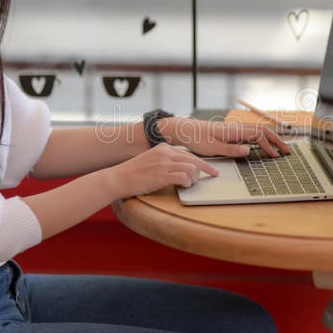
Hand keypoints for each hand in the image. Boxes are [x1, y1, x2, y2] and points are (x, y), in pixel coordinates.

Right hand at [104, 143, 218, 197]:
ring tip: (190, 184)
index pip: (188, 153)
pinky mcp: (161, 175)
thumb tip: (183, 167)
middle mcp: (165, 153)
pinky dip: (188, 183)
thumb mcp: (151, 160)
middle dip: (206, 168)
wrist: (118, 178)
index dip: (202, 161)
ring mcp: (163, 163)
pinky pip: (184, 178)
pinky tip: (184, 186)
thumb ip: (166, 161)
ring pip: (191, 168)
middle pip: (194, 159)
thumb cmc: (134, 173)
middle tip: (214, 174)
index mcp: (163, 147)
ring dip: (194, 178)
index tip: (211, 168)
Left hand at [157, 118, 291, 157]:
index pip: (258, 136)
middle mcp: (237, 128)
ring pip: (258, 130)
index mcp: (234, 131)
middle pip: (263, 130)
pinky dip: (263, 138)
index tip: (276, 156)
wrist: (185, 130)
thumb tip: (249, 150)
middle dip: (277, 140)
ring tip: (281, 147)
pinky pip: (252, 133)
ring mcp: (235, 129)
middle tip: (288, 151)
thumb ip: (231, 149)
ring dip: (271, 138)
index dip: (269, 146)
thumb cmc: (196, 139)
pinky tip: (265, 144)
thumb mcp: (213, 148)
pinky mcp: (232, 132)